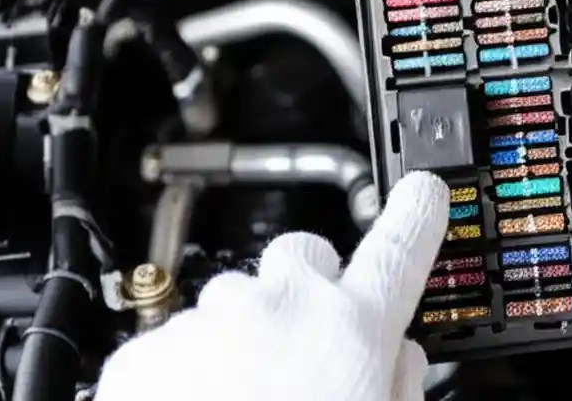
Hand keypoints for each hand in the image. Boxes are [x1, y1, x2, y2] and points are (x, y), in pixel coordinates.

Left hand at [95, 172, 448, 400]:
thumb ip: (397, 385)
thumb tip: (399, 356)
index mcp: (350, 331)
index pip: (400, 247)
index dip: (418, 213)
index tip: (424, 191)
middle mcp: (278, 308)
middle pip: (306, 255)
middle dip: (313, 286)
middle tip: (313, 344)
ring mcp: (207, 323)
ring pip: (238, 299)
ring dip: (249, 333)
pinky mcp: (147, 351)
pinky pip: (181, 338)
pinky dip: (193, 367)